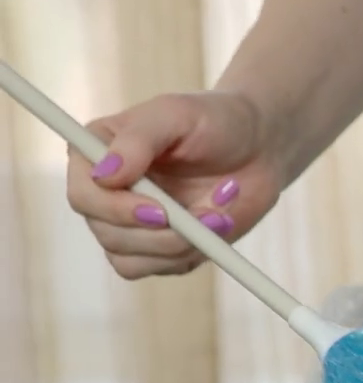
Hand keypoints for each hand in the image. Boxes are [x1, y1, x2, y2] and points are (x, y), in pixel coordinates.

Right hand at [65, 91, 284, 279]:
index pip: (84, 196)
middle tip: (209, 214)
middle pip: (107, 235)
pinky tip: (218, 225)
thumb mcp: (175, 115)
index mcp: (96, 154)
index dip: (116, 210)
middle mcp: (106, 192)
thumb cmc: (213, 122)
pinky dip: (194, 253)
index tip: (160, 210)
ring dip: (182, 245)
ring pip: (132, 261)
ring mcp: (132, 224)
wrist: (259, 147)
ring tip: (220, 213)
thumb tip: (104, 174)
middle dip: (162, 233)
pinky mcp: (162, 246)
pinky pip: (164, 267)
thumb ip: (137, 139)